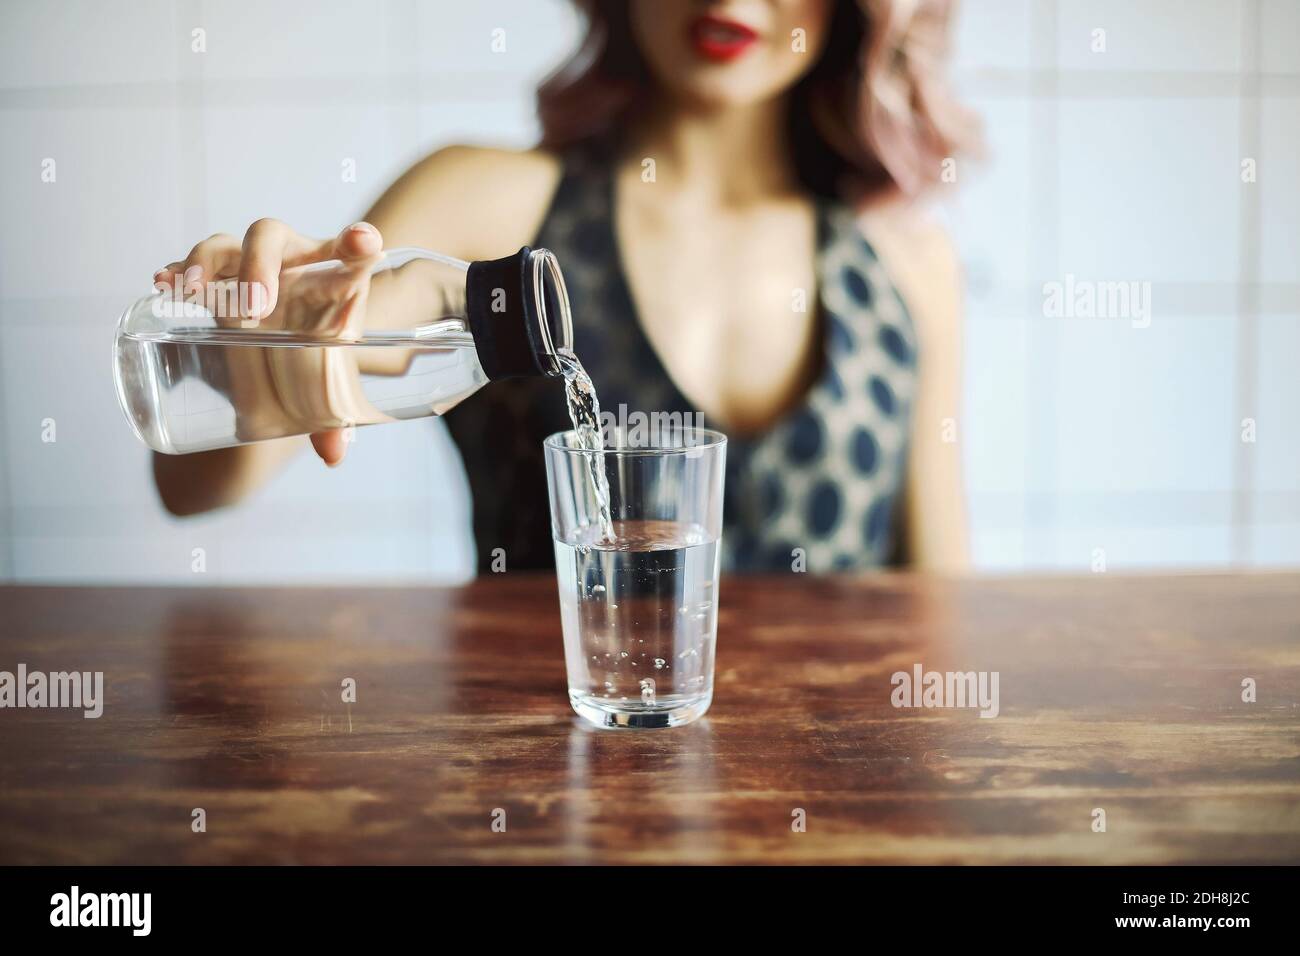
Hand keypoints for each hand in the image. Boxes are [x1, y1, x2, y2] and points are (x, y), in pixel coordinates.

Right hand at [153, 220, 384, 465]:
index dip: (357, 242)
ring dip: (205, 262)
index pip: (351, 250)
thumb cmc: (316, 353)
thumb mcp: (327, 383)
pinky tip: (162, 284)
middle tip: (255, 306)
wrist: (285, 339)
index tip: (364, 242)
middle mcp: (288, 260)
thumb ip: (333, 419)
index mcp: (331, 277)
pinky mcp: (214, 278)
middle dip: (260, 263)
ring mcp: (246, 264)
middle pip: (270, 237)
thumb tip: (333, 454)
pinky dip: (175, 271)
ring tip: (191, 292)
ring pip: (225, 244)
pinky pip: (189, 266)